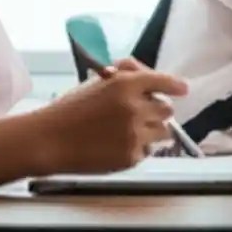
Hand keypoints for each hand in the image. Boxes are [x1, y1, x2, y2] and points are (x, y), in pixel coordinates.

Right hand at [33, 59, 187, 174]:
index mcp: (125, 84)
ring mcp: (134, 134)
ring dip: (152, 130)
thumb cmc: (70, 109)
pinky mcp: (131, 157)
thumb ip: (125, 75)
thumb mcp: (96, 82)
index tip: (183, 89)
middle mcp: (135, 108)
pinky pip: (147, 150)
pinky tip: (116, 145)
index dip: (176, 86)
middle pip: (167, 109)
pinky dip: (138, 148)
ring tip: (129, 131)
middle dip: (157, 111)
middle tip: (142, 114)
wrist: (49, 140)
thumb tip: (151, 77)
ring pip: (163, 132)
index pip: (163, 81)